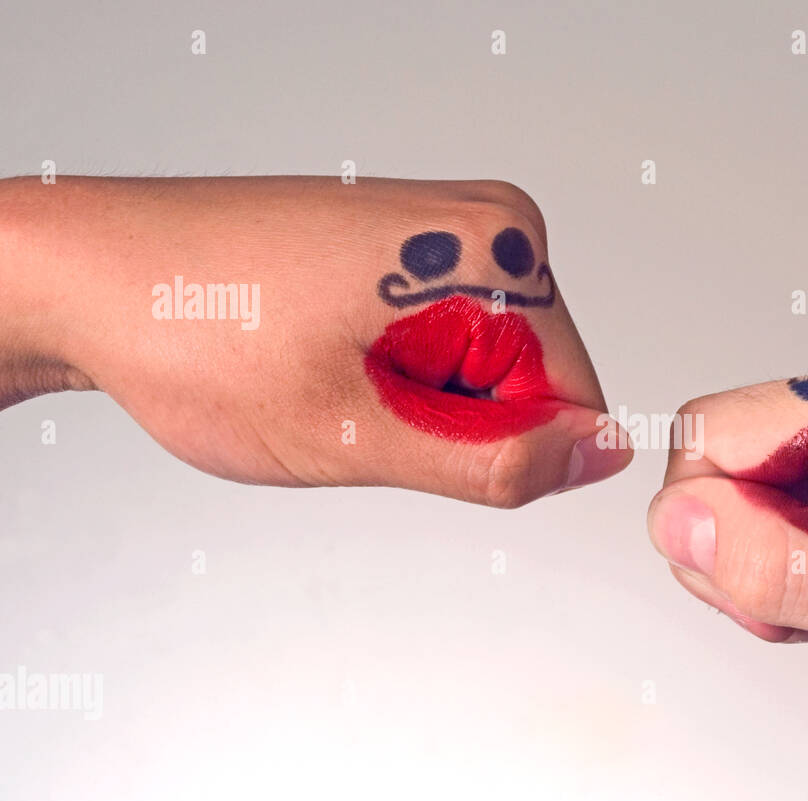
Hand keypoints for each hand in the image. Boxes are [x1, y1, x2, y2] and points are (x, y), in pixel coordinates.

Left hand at [0, 176, 630, 505]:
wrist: (92, 277)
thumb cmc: (198, 335)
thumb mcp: (357, 434)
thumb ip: (498, 460)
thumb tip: (602, 455)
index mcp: (492, 248)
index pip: (572, 402)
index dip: (489, 452)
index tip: (393, 428)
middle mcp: (482, 221)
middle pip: (532, 382)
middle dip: (449, 423)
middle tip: (347, 403)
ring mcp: (445, 226)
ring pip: (486, 370)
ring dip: (416, 401)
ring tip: (326, 372)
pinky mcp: (412, 243)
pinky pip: (450, 341)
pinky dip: (396, 372)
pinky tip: (325, 353)